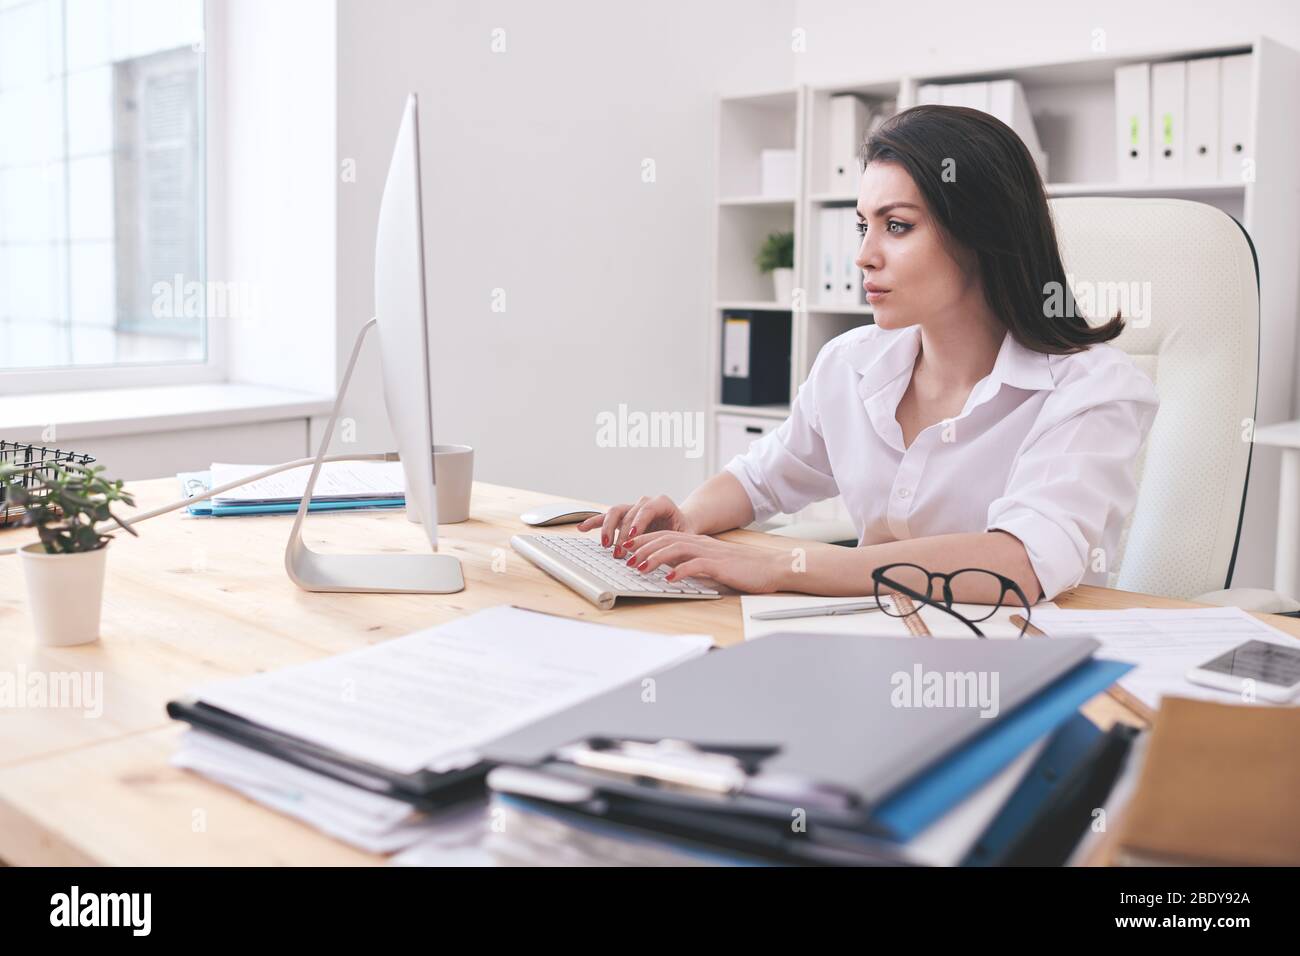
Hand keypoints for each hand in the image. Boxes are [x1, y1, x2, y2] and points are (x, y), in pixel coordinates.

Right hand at [577, 495, 695, 557]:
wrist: (682, 525)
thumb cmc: (684, 532)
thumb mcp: (687, 537)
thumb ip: (679, 543)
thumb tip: (670, 556)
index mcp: (662, 503)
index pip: (647, 509)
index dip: (638, 522)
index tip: (633, 537)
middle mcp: (645, 502)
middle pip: (628, 513)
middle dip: (622, 533)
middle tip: (620, 552)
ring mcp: (633, 508)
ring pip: (615, 512)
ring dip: (607, 528)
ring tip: (605, 544)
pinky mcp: (623, 516)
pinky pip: (606, 517)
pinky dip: (594, 522)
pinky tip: (582, 528)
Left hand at [619, 530, 787, 593]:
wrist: (773, 567)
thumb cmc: (745, 568)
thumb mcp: (714, 563)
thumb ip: (694, 563)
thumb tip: (672, 571)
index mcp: (699, 542)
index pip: (666, 536)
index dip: (645, 540)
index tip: (628, 548)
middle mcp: (702, 544)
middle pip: (666, 539)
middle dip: (643, 547)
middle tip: (625, 557)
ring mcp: (711, 553)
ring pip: (676, 549)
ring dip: (654, 558)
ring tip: (639, 567)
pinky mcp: (720, 565)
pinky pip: (696, 565)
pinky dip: (680, 571)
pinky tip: (668, 579)